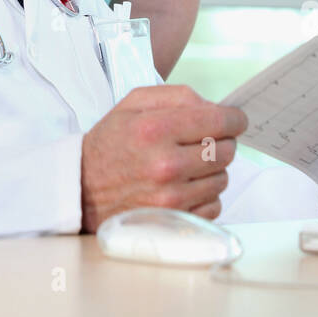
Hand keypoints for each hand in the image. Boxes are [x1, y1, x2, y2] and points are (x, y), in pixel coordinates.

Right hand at [80, 83, 246, 233]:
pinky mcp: (175, 221)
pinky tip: (185, 186)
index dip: (234, 119)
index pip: (218, 121)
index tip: (236, 120)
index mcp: (155, 129)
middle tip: (206, 141)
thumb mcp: (132, 104)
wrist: (82, 190)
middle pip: (226, 150)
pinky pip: (214, 205)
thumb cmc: (110, 144)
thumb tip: (216, 107)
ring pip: (222, 178)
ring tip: (189, 165)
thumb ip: (177, 96)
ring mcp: (172, 197)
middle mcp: (166, 164)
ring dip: (212, 170)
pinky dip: (205, 195)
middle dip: (222, 142)